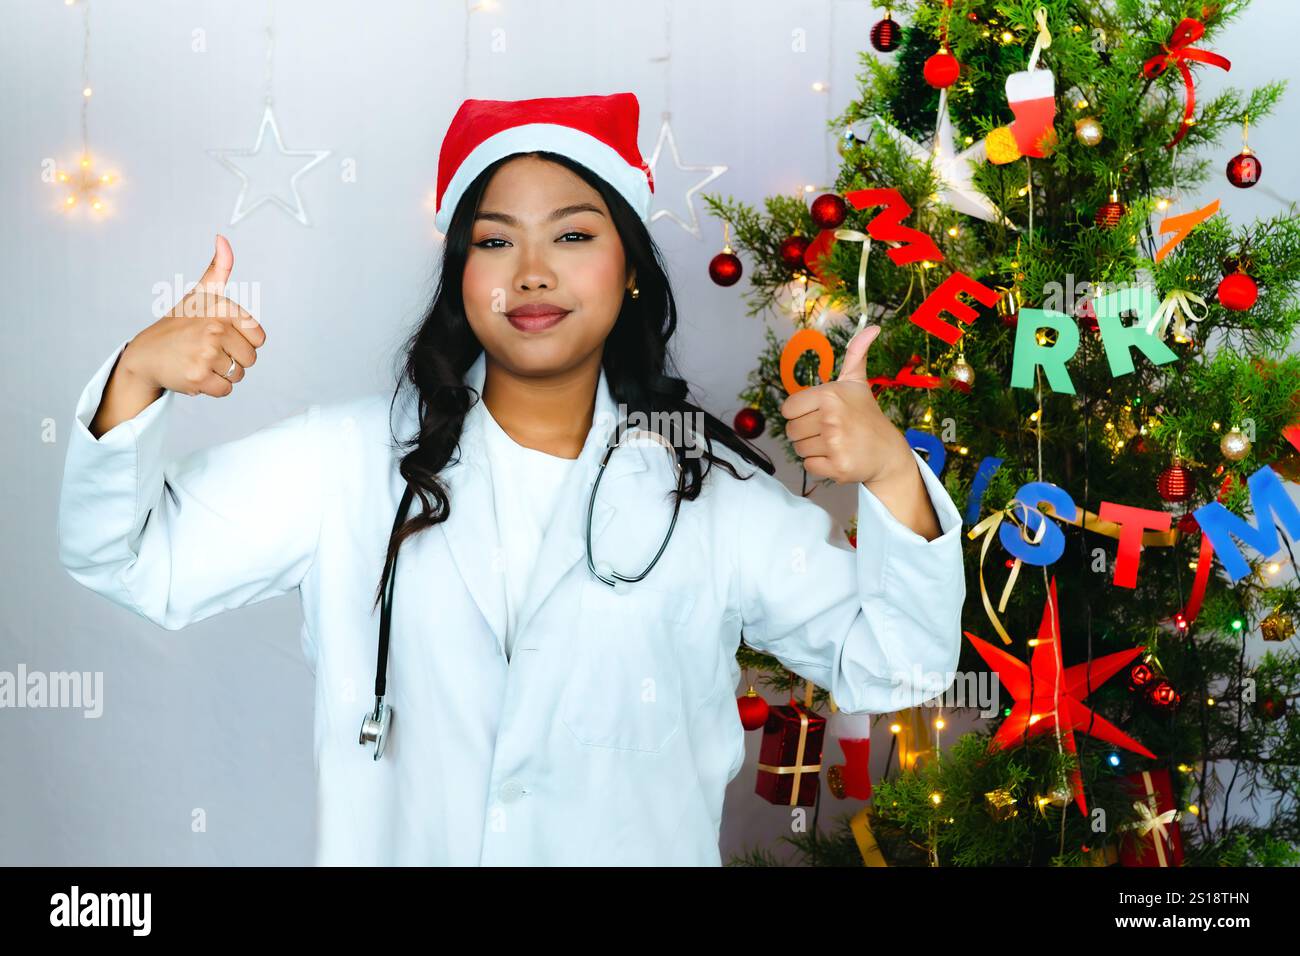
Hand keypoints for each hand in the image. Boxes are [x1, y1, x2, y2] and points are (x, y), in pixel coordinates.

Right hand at [120, 235, 265, 397]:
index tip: (221, 335)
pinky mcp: (198, 376)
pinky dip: (212, 388)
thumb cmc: (178, 324)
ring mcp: (205, 353)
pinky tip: (194, 374)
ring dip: (222, 374)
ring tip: (199, 361)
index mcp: (222, 309)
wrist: (145, 354)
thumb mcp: (200, 294)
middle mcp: (214, 328)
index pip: (259, 338)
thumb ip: (218, 268)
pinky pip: (226, 390)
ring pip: (238, 375)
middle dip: (232, 360)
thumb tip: (222, 238)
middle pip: (250, 359)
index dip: (243, 341)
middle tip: (206, 350)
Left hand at [781, 324, 914, 485]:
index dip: (799, 414)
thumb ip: (856, 353)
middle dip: (806, 433)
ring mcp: (834, 443)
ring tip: (834, 443)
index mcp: (829, 394)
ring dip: (813, 449)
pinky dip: (820, 465)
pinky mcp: (837, 466)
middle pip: (791, 431)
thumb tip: (872, 327)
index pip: (788, 409)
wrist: (888, 452)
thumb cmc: (867, 415)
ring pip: (798, 450)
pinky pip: (809, 467)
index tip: (817, 415)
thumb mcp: (857, 381)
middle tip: (829, 431)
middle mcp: (831, 418)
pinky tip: (837, 457)